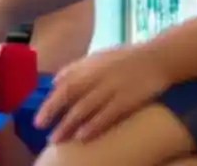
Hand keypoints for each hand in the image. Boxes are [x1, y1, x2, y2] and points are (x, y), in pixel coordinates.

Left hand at [35, 44, 170, 143]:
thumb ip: (75, 69)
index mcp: (87, 67)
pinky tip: (83, 137)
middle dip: (53, 114)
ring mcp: (112, 87)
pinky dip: (94, 125)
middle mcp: (96, 76)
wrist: (158, 58)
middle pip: (69, 96)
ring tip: (58, 139)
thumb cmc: (124, 59)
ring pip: (85, 108)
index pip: (62, 86)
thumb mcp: (97, 57)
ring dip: (69, 125)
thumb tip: (55, 81)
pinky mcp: (128, 99)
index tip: (38, 120)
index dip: (49, 104)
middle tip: (43, 131)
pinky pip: (108, 114)